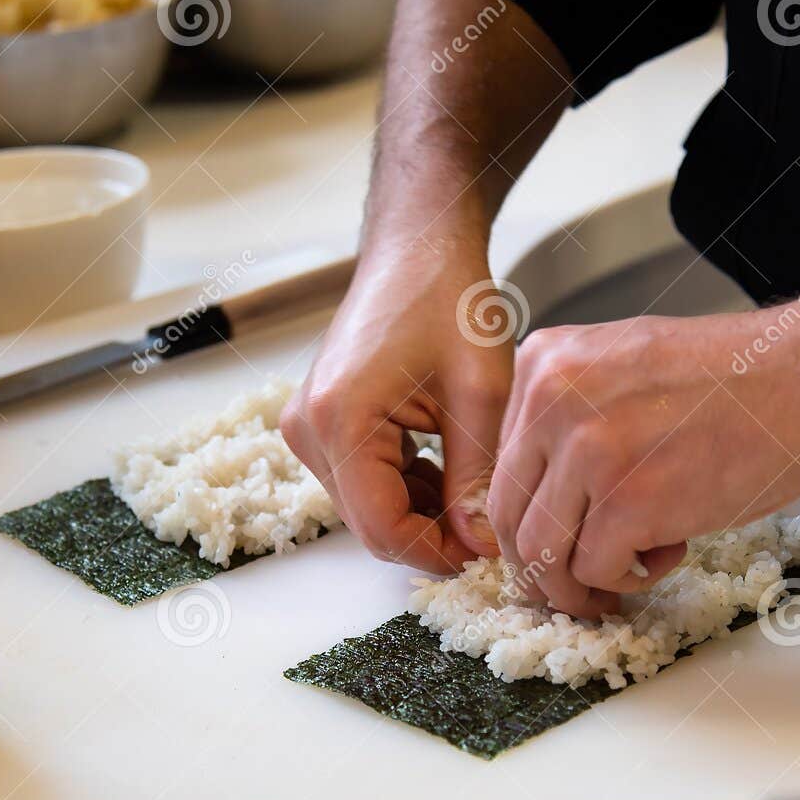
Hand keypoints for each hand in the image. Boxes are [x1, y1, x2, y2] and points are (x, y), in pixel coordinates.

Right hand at [283, 247, 515, 572]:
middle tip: (490, 529)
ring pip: (368, 507)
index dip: (438, 553)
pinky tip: (447, 469)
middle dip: (431, 535)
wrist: (419, 246)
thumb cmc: (449, 300)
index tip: (488, 553)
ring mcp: (308, 426)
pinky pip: (363, 480)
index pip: (383, 530)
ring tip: (475, 492)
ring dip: (421, 512)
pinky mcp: (321, 421)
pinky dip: (405, 487)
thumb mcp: (480, 396)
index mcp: (340, 422)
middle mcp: (309, 430)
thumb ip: (477, 480)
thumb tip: (482, 547)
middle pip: (370, 524)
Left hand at [489, 311, 799, 617]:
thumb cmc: (732, 377)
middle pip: (509, 514)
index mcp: (543, 363)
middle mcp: (550, 401)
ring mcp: (587, 452)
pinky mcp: (627, 502)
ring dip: (577, 584)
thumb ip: (567, 417)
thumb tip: (540, 498)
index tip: (552, 545)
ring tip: (621, 579)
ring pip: (543, 552)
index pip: (503, 465)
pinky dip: (625, 579)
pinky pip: (594, 570)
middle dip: (539, 566)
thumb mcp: (619, 365)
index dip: (528, 518)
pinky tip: (665, 553)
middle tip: (573, 586)